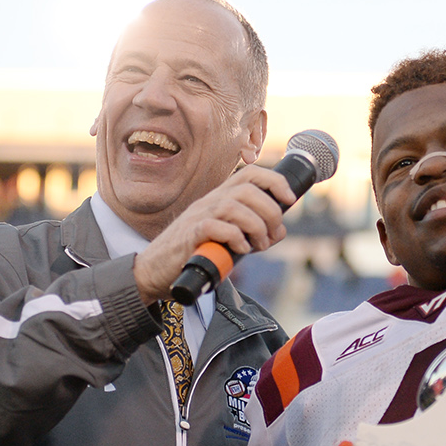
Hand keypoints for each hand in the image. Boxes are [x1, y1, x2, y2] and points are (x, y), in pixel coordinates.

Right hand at [133, 165, 296, 303]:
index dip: (274, 180)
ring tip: (259, 245)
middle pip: (246, 189)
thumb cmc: (194, 255)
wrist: (155, 271)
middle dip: (269, 211)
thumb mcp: (229, 241)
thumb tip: (280, 230)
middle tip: (271, 236)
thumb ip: (253, 233)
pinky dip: (234, 237)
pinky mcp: (188, 236)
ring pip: (233, 205)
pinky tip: (239, 249)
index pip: (249, 174)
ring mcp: (197, 216)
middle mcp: (209, 201)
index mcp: (219, 198)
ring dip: (255, 226)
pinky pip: (215, 226)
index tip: (290, 198)